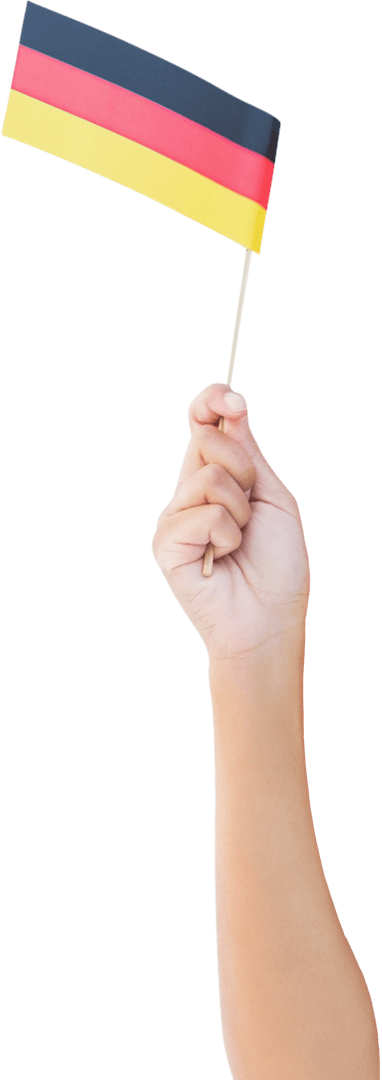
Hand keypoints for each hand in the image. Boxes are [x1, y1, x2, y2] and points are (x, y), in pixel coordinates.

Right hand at [151, 383, 309, 661]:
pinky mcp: (165, 544)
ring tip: (239, 541)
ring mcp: (174, 517)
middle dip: (245, 468)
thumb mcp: (273, 497)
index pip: (201, 424)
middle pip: (207, 440)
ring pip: (207, 476)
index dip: (212, 400)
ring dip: (240, 510)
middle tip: (253, 509)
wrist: (270, 620)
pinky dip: (227, 535)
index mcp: (215, 477)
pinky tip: (223, 558)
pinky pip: (202, 513)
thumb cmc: (277, 565)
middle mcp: (189, 493)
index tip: (233, 398)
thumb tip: (231, 406)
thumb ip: (249, 452)